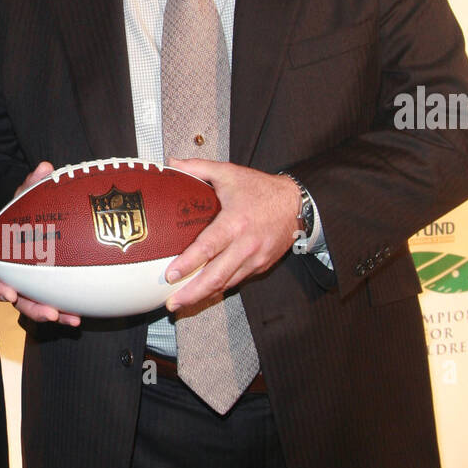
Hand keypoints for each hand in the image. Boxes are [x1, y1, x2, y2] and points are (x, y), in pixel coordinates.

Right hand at [0, 161, 81, 326]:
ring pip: (35, 306)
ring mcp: (28, 285)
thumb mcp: (25, 197)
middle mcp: (11, 276)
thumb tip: (44, 168)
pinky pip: (53, 304)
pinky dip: (65, 310)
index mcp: (0, 257)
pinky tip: (80, 317)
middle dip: (31, 308)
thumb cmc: (24, 212)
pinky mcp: (44, 291)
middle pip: (16, 299)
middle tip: (49, 313)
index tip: (10, 294)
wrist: (36, 222)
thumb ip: (31, 185)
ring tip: (70, 319)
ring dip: (51, 314)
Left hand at [163, 159, 301, 311]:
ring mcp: (255, 259)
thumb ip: (198, 168)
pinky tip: (204, 292)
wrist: (296, 203)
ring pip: (226, 284)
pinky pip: (237, 281)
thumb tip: (172, 163)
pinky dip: (219, 288)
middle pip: (217, 276)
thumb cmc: (261, 189)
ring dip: (204, 295)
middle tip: (172, 303)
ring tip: (182, 302)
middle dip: (193, 293)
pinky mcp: (260, 266)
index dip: (189, 263)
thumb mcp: (229, 172)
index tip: (171, 274)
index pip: (209, 247)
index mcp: (235, 222)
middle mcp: (246, 245)